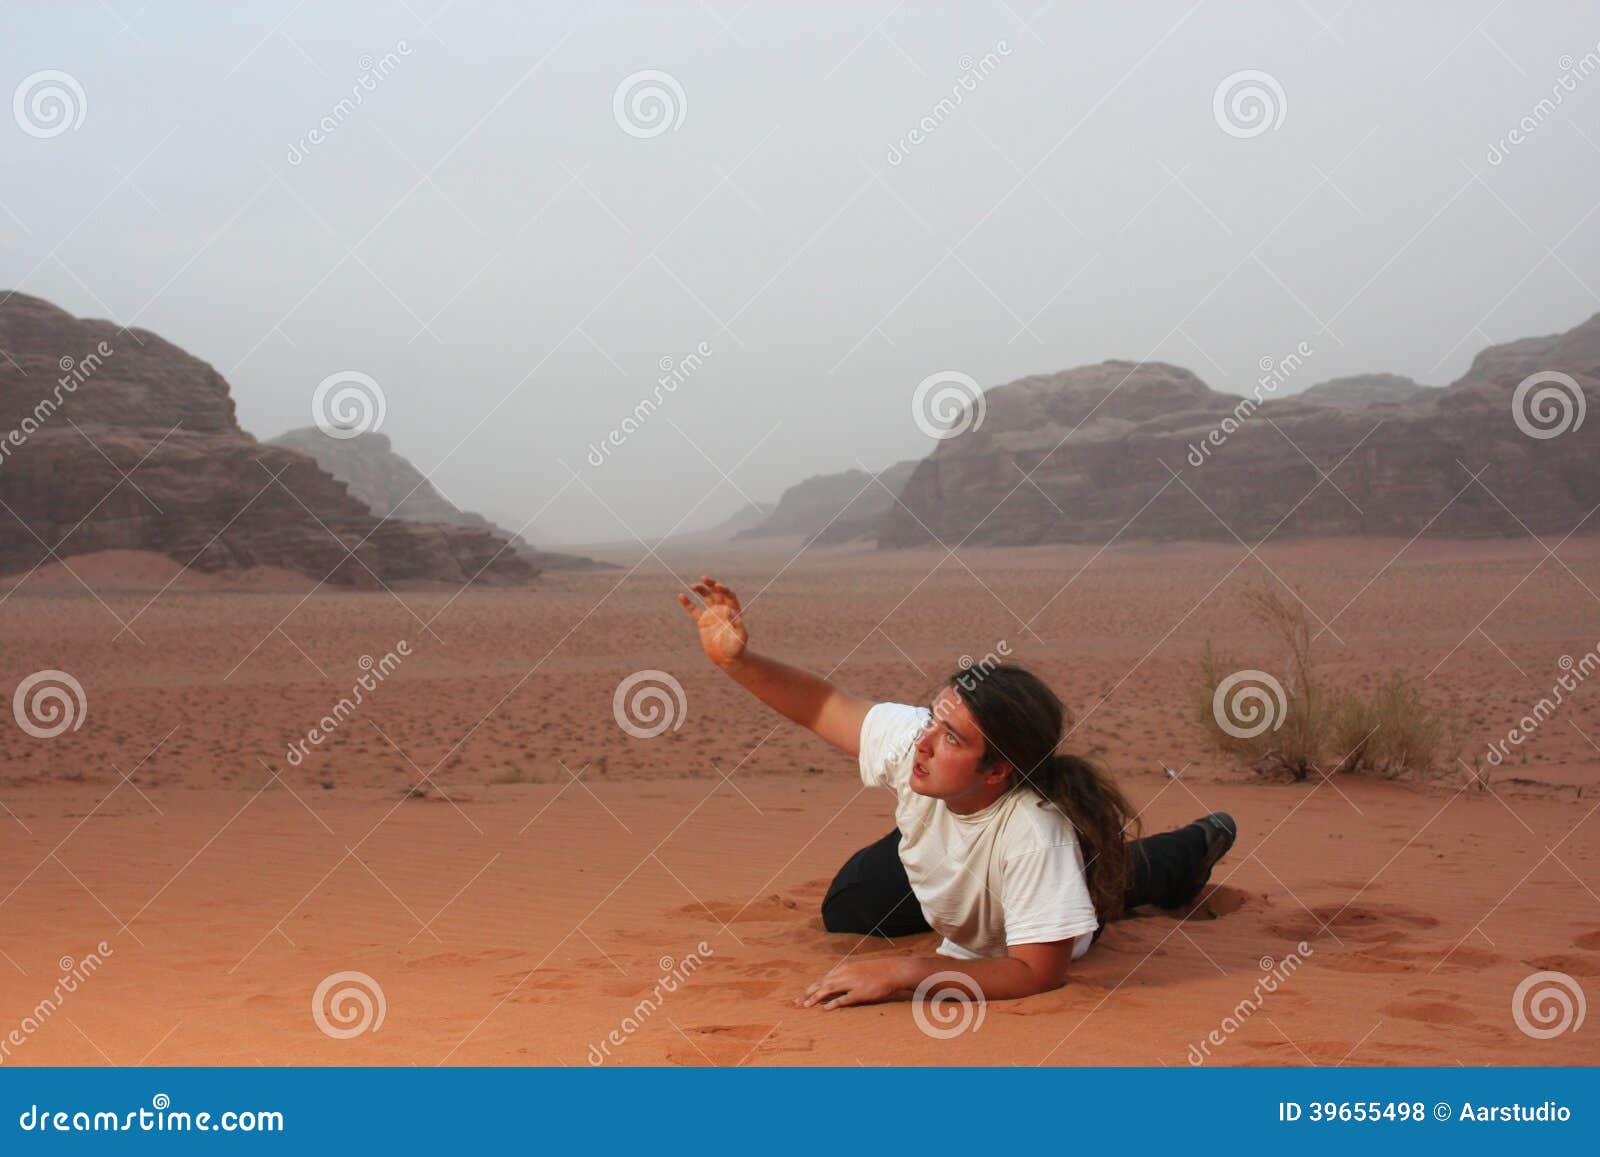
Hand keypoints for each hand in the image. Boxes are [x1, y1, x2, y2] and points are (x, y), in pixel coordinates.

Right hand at [677, 575, 748, 667]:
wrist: (727, 658)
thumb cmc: (738, 648)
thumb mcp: (741, 636)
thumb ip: (736, 624)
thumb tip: (728, 611)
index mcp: (734, 610)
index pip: (729, 595)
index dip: (724, 590)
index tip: (717, 587)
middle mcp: (723, 609)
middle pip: (717, 592)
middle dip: (711, 585)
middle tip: (704, 579)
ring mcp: (712, 614)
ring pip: (706, 597)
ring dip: (700, 590)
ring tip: (693, 586)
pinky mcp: (703, 621)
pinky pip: (694, 610)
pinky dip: (688, 603)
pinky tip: (681, 596)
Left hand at [795, 958, 910, 1008]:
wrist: (893, 970)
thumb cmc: (877, 971)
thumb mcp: (859, 970)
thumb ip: (847, 976)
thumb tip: (836, 983)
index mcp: (844, 969)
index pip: (824, 979)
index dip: (812, 987)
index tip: (802, 995)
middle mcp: (845, 974)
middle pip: (822, 983)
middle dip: (808, 993)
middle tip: (797, 1002)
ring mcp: (852, 983)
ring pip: (829, 989)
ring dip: (816, 997)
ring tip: (806, 1006)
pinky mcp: (861, 992)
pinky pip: (844, 998)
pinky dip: (834, 1003)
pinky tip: (825, 1009)